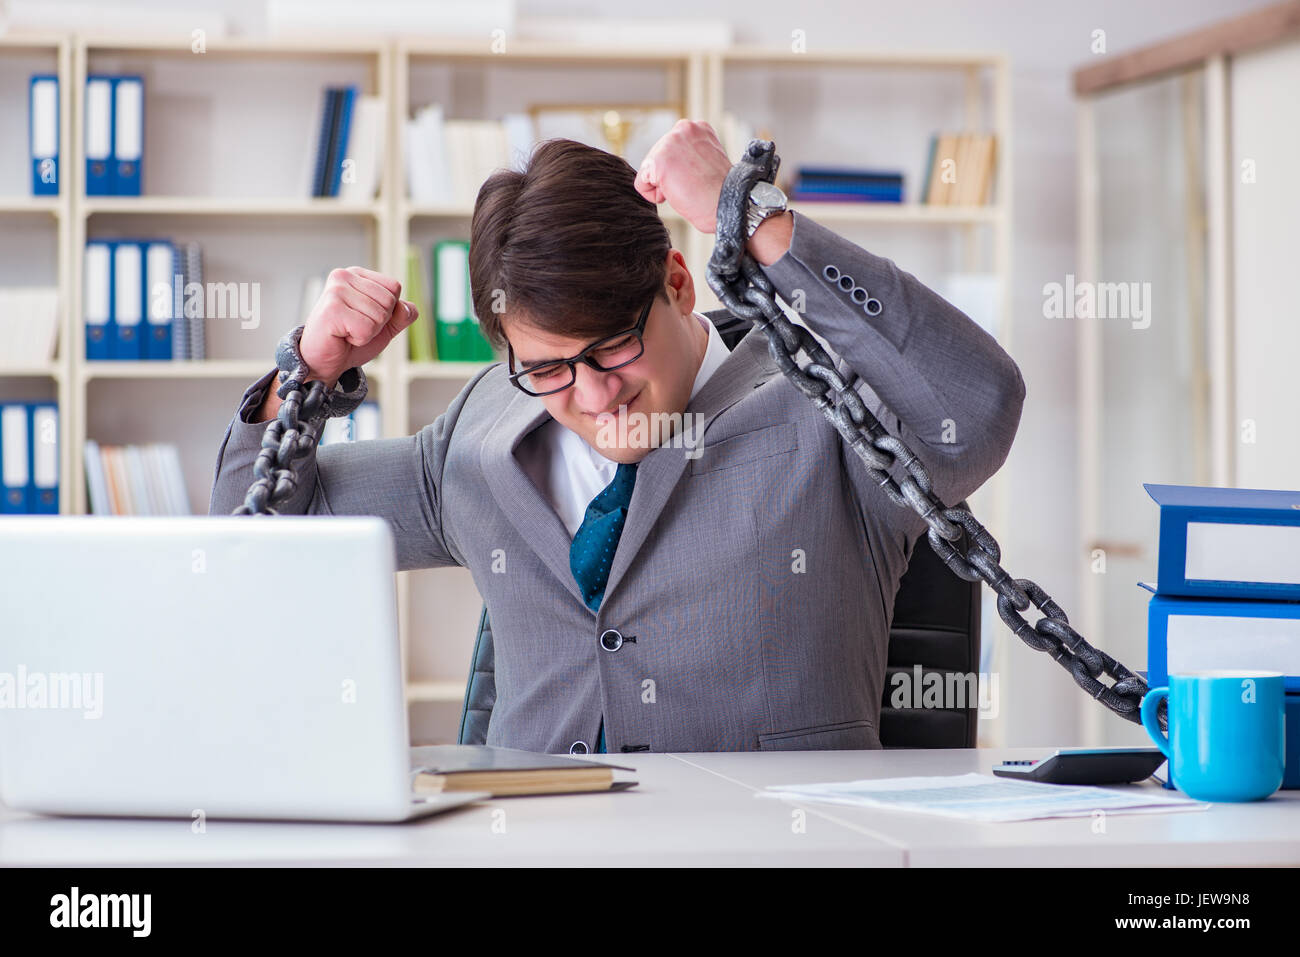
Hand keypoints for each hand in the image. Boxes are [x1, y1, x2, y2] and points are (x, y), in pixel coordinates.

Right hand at [298, 267, 417, 386]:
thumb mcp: (384, 326)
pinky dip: (359, 339)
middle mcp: (344, 277)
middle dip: (378, 323)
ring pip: (379, 316)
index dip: (387, 311)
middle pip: (389, 301)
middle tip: (354, 327)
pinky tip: (342, 336)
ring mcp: (336, 291)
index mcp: (356, 274)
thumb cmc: (350, 340)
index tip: (364, 317)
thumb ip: (401, 315)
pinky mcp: (332, 309)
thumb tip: (408, 308)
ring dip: (367, 333)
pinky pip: (366, 328)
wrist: (324, 360)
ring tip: (347, 331)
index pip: (394, 287)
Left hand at [633, 119, 733, 233]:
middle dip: (670, 177)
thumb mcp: (707, 159)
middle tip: (693, 185)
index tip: (699, 177)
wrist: (729, 204)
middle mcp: (683, 128)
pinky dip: (654, 196)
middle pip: (657, 158)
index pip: (670, 150)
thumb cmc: (721, 192)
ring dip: (665, 186)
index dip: (680, 170)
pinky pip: (642, 184)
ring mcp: (669, 143)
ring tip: (687, 189)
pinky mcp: (658, 161)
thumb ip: (689, 152)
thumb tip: (673, 162)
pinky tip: (675, 195)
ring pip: (649, 171)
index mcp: (697, 128)